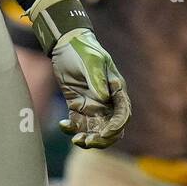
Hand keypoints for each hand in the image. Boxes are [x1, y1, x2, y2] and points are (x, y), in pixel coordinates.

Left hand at [29, 0, 130, 148]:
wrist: (64, 44)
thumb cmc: (82, 49)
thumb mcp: (91, 61)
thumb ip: (97, 79)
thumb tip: (103, 99)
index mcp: (116, 89)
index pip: (123, 113)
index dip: (117, 126)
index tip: (104, 133)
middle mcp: (106, 100)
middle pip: (111, 127)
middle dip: (103, 139)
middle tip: (88, 141)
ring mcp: (92, 104)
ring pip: (95, 130)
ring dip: (88, 138)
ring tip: (76, 138)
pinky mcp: (77, 106)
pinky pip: (78, 124)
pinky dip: (72, 129)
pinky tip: (63, 125)